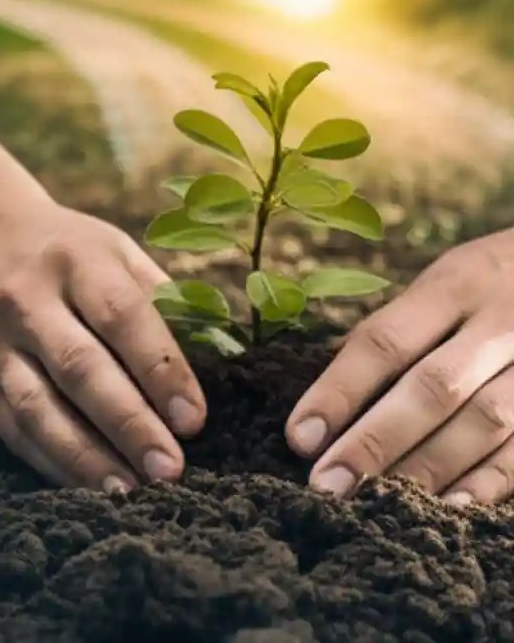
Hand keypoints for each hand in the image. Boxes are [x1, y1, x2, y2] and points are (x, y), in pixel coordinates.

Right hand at [0, 204, 205, 490]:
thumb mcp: (118, 252)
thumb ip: (161, 301)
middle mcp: (26, 301)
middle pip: (79, 369)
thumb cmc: (70, 255)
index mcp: (75, 261)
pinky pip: (14, 430)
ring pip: (38, 408)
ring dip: (86, 456)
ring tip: (130, 490)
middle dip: (128, 425)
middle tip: (171, 469)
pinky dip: (53, 462)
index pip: (122, 317)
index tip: (193, 420)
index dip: (159, 370)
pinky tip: (90, 486)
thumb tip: (218, 361)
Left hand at [288, 229, 513, 504]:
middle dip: (374, 441)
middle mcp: (504, 320)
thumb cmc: (498, 284)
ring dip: (426, 467)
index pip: (385, 341)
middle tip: (328, 484)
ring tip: (377, 504)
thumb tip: (331, 397)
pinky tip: (448, 509)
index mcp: (458, 284)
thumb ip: (400, 331)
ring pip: (485, 421)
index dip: (339, 391)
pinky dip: (489, 481)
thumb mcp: (452, 283)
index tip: (299, 437)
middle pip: (433, 387)